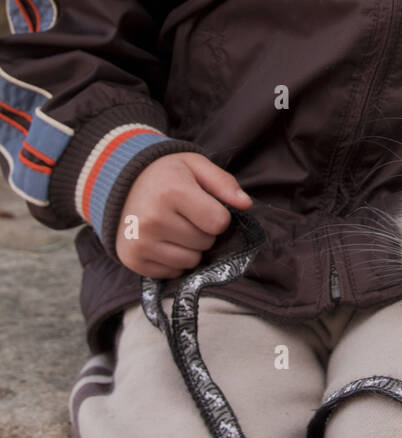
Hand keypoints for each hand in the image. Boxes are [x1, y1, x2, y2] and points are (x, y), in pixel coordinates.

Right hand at [114, 152, 251, 276]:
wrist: (119, 182)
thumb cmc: (165, 173)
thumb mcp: (195, 165)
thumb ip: (224, 183)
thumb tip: (247, 204)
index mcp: (172, 193)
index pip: (218, 223)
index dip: (217, 215)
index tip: (203, 205)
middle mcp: (153, 220)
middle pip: (204, 243)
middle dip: (203, 231)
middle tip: (185, 215)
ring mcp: (140, 242)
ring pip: (190, 262)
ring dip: (190, 248)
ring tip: (174, 227)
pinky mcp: (132, 259)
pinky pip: (172, 272)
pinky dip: (173, 260)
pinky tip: (162, 240)